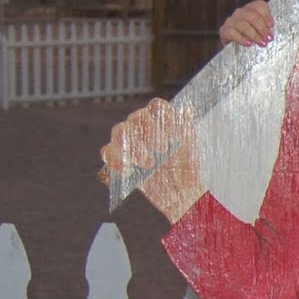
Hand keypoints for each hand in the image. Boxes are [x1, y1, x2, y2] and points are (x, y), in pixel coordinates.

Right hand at [101, 99, 200, 222]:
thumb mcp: (190, 148)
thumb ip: (187, 128)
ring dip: (133, 147)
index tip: (173, 136)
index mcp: (161, 121)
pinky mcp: (119, 158)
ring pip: (119, 131)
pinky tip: (128, 171)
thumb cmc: (186, 167)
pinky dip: (115, 160)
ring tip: (148, 165)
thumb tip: (186, 110)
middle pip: (135, 117)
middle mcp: (143, 127)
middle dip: (148, 133)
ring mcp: (129, 142)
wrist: (178, 192)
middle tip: (162, 151)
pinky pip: (107, 151)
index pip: (156, 106)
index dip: (163, 117)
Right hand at [219, 0, 273, 46]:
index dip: (267, 15)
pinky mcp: (224, 30)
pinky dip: (241, 38)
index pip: (259, 5)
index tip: (271, 26)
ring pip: (243, 24)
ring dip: (254, 35)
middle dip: (262, 28)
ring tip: (262, 43)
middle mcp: (241, 12)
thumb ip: (268, 28)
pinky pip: (232, 32)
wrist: (232, 46)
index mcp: (251, 9)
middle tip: (269, 38)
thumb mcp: (261, 30)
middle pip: (252, 16)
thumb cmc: (251, 36)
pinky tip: (249, 44)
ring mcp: (231, 21)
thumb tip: (274, 34)